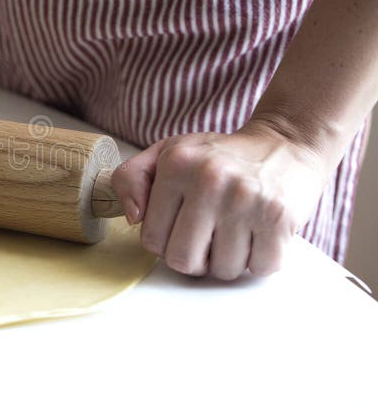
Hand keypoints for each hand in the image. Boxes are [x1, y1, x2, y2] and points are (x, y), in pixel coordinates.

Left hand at [111, 122, 327, 279]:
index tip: (178, 228)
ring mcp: (246, 199)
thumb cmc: (218, 157)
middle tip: (205, 240)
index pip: (151, 238)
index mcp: (176, 165)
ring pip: (222, 270)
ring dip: (227, 261)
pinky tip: (258, 235)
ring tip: (233, 233)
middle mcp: (209, 180)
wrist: (284, 145)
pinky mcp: (279, 216)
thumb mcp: (167, 153)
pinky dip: (259, 261)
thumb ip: (131, 178)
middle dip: (192, 260)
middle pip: (183, 260)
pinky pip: (260, 268)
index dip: (163, 242)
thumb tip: (134, 217)